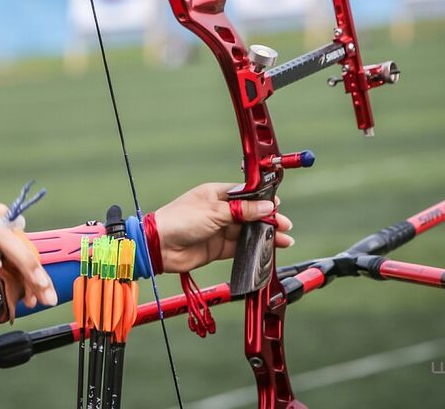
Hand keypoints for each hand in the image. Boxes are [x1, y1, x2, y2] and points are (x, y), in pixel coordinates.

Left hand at [152, 183, 293, 272]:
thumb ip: (243, 211)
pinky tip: (267, 250)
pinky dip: (253, 249)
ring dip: (264, 235)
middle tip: (284, 225)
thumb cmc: (180, 220)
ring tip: (284, 240)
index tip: (277, 205)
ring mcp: (219, 229)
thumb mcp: (215, 211)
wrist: (159, 246)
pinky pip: (240, 247)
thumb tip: (267, 206)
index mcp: (217, 194)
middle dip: (268, 219)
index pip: (246, 194)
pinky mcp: (217, 247)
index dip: (262, 200)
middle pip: (250, 214)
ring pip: (247, 231)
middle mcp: (219, 211)